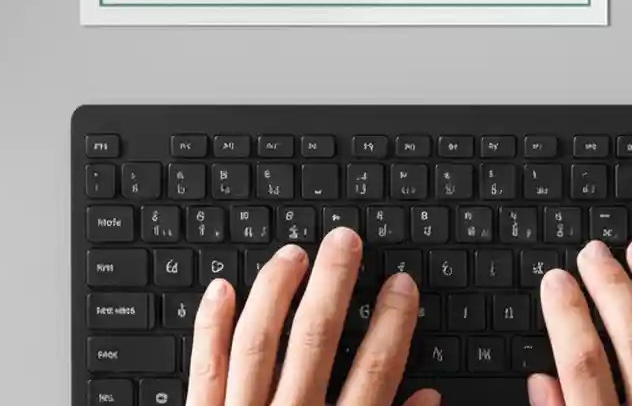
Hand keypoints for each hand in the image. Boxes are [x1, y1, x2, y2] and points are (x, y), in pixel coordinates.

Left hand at [187, 227, 438, 405]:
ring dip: (276, 290)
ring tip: (294, 253)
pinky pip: (203, 369)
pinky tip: (222, 288)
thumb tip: (428, 399)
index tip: (402, 286)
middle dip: (334, 284)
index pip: (373, 372)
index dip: (392, 323)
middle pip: (314, 340)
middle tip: (346, 240)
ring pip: (258, 342)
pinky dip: (210, 326)